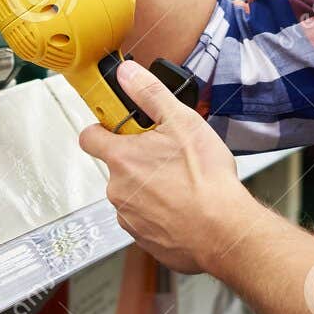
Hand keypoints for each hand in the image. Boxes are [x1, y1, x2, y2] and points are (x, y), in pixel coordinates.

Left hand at [78, 60, 250, 273]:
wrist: (224, 231)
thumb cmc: (206, 180)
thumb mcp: (182, 121)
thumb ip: (149, 93)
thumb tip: (127, 74)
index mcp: (121, 159)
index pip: (89, 137)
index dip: (103, 128)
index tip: (120, 126)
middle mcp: (118, 190)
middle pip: (117, 166)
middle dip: (138, 159)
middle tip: (168, 155)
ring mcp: (129, 218)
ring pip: (133, 193)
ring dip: (149, 187)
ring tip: (181, 183)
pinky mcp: (144, 239)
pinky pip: (146, 219)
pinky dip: (160, 212)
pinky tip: (184, 206)